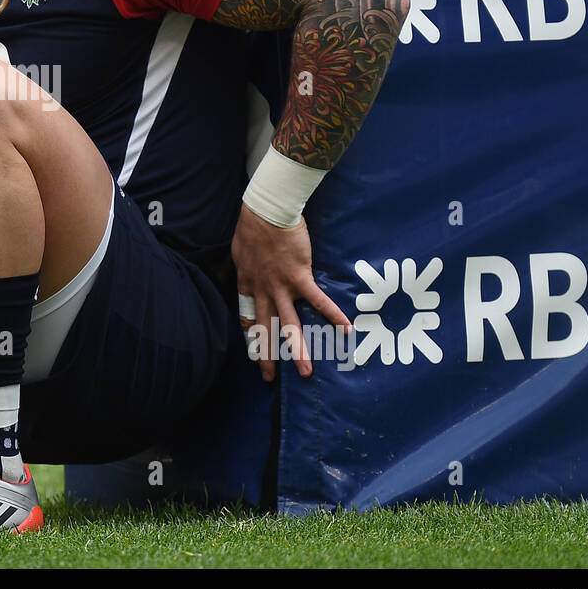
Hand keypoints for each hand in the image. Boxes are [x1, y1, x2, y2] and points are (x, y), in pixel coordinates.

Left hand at [231, 204, 349, 381]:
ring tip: (305, 371)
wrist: (268, 211)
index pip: (247, 316)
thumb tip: (250, 268)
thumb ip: (248, 265)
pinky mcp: (300, 277)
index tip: (253, 351)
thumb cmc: (254, 225)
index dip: (251, 335)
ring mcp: (281, 286)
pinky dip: (333, 315)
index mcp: (247, 283)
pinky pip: (318, 301)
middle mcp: (262, 291)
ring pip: (288, 324)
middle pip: (264, 328)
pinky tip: (346, 330)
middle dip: (266, 355)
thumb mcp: (241, 250)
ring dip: (298, 350)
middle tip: (269, 377)